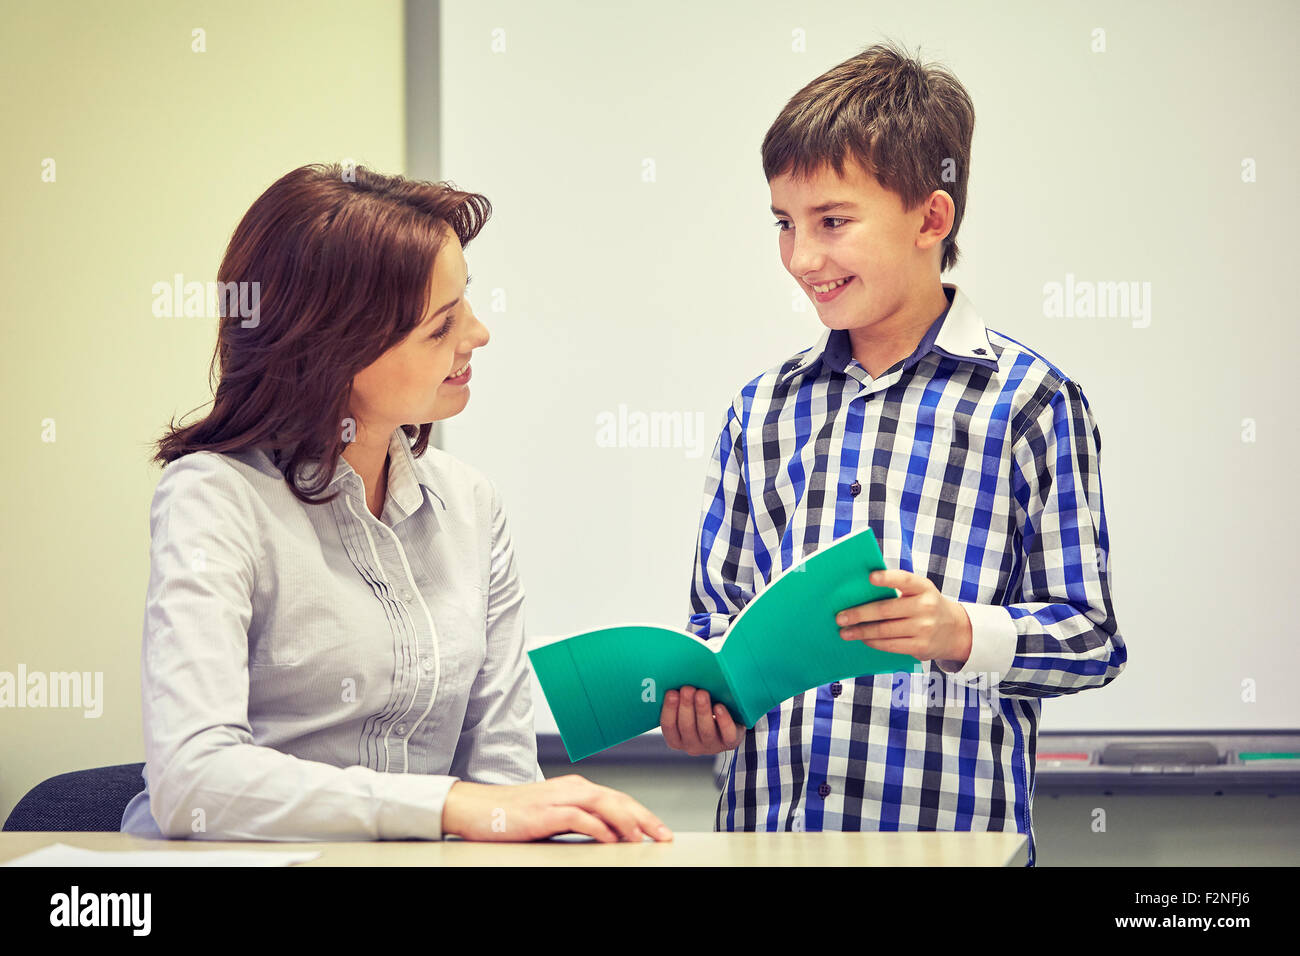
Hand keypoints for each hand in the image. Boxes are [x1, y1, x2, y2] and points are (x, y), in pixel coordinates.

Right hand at [441, 775, 673, 842]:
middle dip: (644, 817)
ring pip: (604, 804)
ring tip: (643, 838)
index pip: (617, 799)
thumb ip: (579, 820)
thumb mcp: (553, 815)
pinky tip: (611, 839)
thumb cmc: (513, 814)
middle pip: (617, 799)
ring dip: (627, 821)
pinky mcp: (545, 811)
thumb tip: (609, 835)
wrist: (477, 808)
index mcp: (575, 787)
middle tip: (663, 834)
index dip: (642, 814)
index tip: (659, 829)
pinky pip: (579, 818)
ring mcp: (558, 797)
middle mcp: (571, 787)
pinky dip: (598, 828)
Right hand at [660, 685, 742, 755]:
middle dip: (686, 706)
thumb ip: (680, 698)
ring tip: (702, 693)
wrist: (727, 726)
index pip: (669, 727)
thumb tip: (676, 677)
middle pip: (687, 727)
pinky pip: (727, 734)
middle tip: (687, 689)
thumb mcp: (688, 709)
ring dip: (703, 710)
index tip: (671, 692)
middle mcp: (692, 745)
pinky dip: (723, 720)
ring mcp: (711, 746)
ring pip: (706, 730)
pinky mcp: (729, 742)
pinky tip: (719, 707)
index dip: (669, 710)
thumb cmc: (702, 712)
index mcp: (677, 738)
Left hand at [836, 569, 972, 663]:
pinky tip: (862, 639)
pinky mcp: (920, 646)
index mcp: (923, 587)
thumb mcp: (919, 591)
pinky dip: (873, 642)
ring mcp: (924, 628)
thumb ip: (897, 589)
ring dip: (861, 631)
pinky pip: (890, 645)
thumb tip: (859, 593)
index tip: (870, 577)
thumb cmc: (925, 605)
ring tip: (845, 632)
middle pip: (885, 610)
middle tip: (839, 617)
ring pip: (884, 630)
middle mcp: (925, 606)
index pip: (904, 579)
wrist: (954, 630)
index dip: (887, 578)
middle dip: (859, 614)